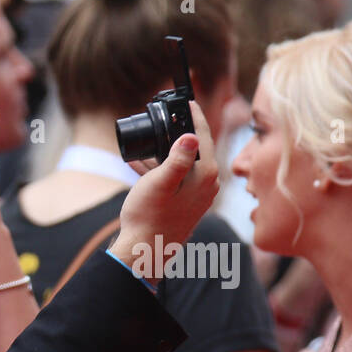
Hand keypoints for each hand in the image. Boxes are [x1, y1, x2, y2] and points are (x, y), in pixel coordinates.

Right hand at [110, 101, 218, 278]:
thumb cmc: (149, 218)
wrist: (145, 252)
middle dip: (177, 133)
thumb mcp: (159, 183)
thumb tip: (191, 135)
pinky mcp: (189, 204)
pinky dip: (163, 169)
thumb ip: (177, 158)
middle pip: (196, 147)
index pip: (202, 134)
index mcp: (205, 173)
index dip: (194, 114)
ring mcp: (200, 195)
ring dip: (165, 153)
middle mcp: (209, 183)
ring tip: (144, 147)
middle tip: (162, 121)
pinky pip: (179, 178)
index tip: (188, 100)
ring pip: (185, 163)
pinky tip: (142, 167)